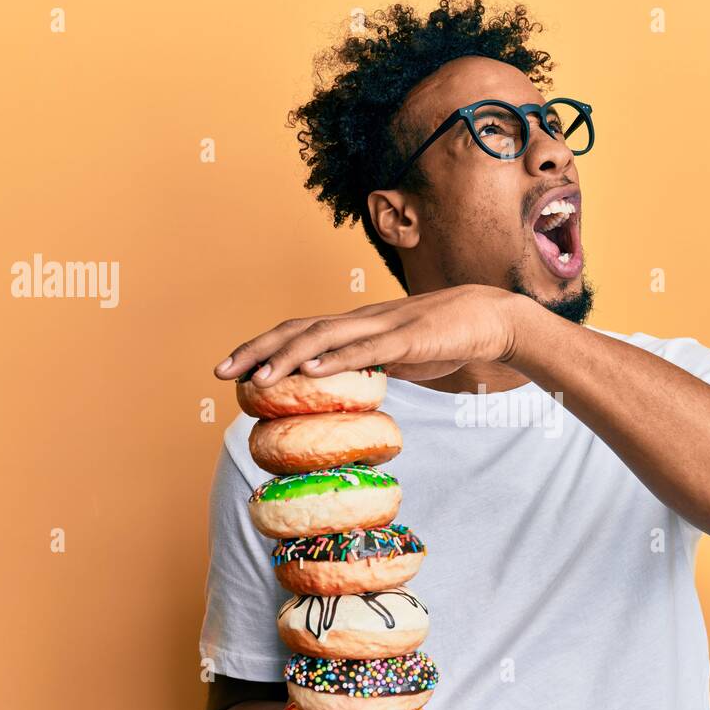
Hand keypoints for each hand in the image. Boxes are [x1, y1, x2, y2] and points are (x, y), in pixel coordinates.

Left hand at [213, 285, 527, 384]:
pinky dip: (335, 361)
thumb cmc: (446, 338)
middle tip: (220, 372)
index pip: (299, 331)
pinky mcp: (406, 339)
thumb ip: (369, 367)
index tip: (231, 368)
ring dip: (287, 357)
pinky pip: (365, 350)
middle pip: (297, 329)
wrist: (490, 319)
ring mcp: (382, 326)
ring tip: (258, 378)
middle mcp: (360, 320)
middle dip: (256, 350)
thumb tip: (344, 390)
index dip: (263, 347)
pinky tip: (312, 372)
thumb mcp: (398, 356)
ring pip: (324, 337)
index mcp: (356, 325)